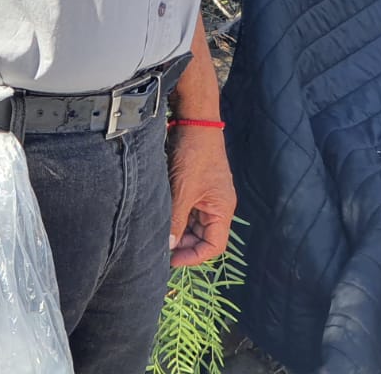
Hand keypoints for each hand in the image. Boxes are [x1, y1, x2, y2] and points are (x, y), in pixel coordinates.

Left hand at [166, 124, 235, 266]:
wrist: (194, 121)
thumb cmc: (195, 154)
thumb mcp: (184, 190)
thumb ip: (176, 219)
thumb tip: (168, 246)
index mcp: (222, 209)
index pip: (214, 246)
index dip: (193, 257)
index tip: (170, 259)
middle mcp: (217, 206)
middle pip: (203, 237)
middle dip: (182, 244)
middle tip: (159, 246)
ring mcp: (207, 197)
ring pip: (193, 225)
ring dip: (177, 230)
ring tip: (158, 232)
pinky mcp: (196, 188)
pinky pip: (187, 211)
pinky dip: (175, 216)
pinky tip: (160, 217)